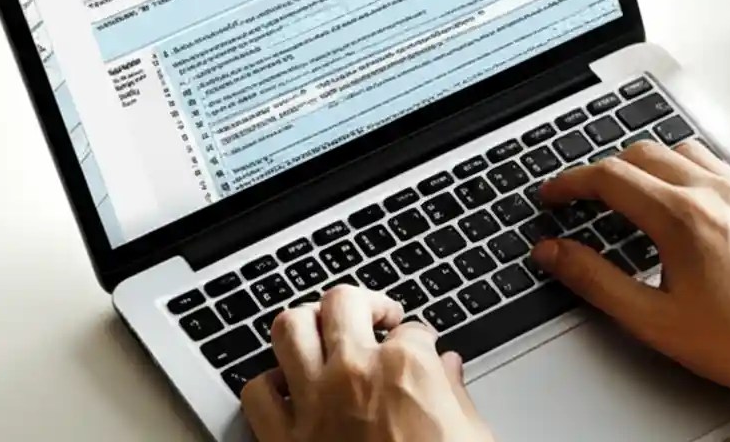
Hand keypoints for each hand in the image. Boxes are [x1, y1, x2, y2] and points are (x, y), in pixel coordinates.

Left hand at [241, 285, 494, 441]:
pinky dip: (269, 384)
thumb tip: (449, 371)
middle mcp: (353, 374)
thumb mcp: (472, 438)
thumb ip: (455, 397)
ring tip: (324, 334)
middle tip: (374, 318)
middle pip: (343, 302)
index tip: (421, 349)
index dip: (418, 337)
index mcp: (407, 368)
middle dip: (361, 304)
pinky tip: (289, 389)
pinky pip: (257, 392)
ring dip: (307, 326)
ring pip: (289, 328)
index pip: (412, 328)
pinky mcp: (282, 441)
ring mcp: (312, 404)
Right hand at [532, 140, 729, 399]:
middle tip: (578, 198)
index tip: (551, 196)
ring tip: (622, 192)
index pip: (608, 177)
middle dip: (599, 171)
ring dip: (641, 163)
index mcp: (679, 216)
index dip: (569, 183)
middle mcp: (710, 193)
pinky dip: (679, 167)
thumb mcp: (655, 320)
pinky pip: (710, 163)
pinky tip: (677, 196)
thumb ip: (596, 281)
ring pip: (676, 151)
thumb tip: (555, 253)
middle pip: (638, 154)